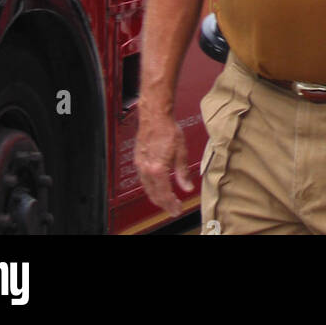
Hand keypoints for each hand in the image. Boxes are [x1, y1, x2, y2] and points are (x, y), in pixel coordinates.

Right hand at [135, 101, 194, 215]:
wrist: (155, 116)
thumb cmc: (167, 129)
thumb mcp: (181, 151)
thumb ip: (182, 172)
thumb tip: (187, 187)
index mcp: (158, 169)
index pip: (165, 195)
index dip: (172, 205)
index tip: (178, 209)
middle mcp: (146, 170)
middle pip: (154, 196)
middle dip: (164, 204)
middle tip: (174, 208)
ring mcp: (140, 165)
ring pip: (147, 189)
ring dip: (157, 197)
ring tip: (168, 200)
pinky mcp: (138, 160)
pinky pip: (143, 180)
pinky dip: (151, 187)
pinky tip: (158, 186)